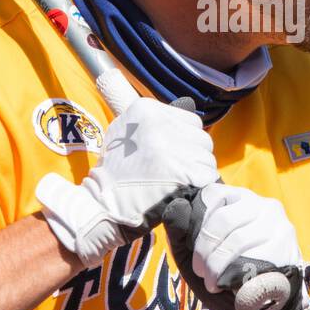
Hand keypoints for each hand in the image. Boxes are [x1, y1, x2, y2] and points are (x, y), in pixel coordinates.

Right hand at [36, 98, 217, 267]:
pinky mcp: (181, 172)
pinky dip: (200, 184)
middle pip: (202, 138)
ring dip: (198, 172)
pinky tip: (184, 190)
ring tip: (178, 182)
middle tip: (178, 171)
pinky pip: (207, 175)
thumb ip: (153, 122)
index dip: (188, 140)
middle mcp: (160, 124)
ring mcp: (171, 148)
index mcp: (146, 109)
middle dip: (195, 156)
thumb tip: (187, 107)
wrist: (101, 202)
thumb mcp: (124, 130)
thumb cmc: (114, 171)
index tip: (176, 154)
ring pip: (207, 157)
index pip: (192, 120)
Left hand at [163, 183, 309, 309]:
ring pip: (237, 241)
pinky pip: (253, 260)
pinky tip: (229, 285)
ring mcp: (279, 228)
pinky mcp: (286, 252)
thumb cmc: (228, 272)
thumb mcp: (201, 249)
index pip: (213, 194)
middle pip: (222, 220)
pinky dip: (234, 275)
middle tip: (199, 270)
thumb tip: (175, 207)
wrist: (264, 306)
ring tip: (211, 281)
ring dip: (216, 266)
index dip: (196, 220)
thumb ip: (184, 229)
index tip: (191, 245)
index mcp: (243, 199)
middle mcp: (265, 207)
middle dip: (203, 249)